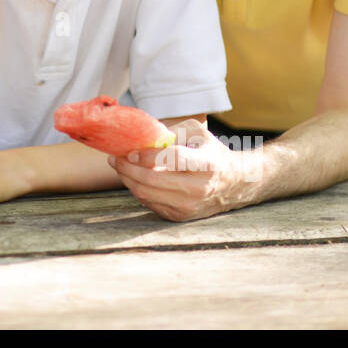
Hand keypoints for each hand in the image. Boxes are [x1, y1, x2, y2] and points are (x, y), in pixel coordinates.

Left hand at [109, 120, 255, 221]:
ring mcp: (189, 205)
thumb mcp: (198, 133)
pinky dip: (137, 190)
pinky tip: (133, 179)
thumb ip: (172, 131)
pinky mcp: (180, 216)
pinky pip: (150, 203)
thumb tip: (143, 134)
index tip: (130, 152)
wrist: (233, 184)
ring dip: (127, 179)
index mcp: (206, 164)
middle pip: (152, 179)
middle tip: (114, 158)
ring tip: (120, 167)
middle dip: (127, 168)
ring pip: (146, 194)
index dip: (148, 155)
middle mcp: (198, 188)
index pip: (173, 159)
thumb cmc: (211, 153)